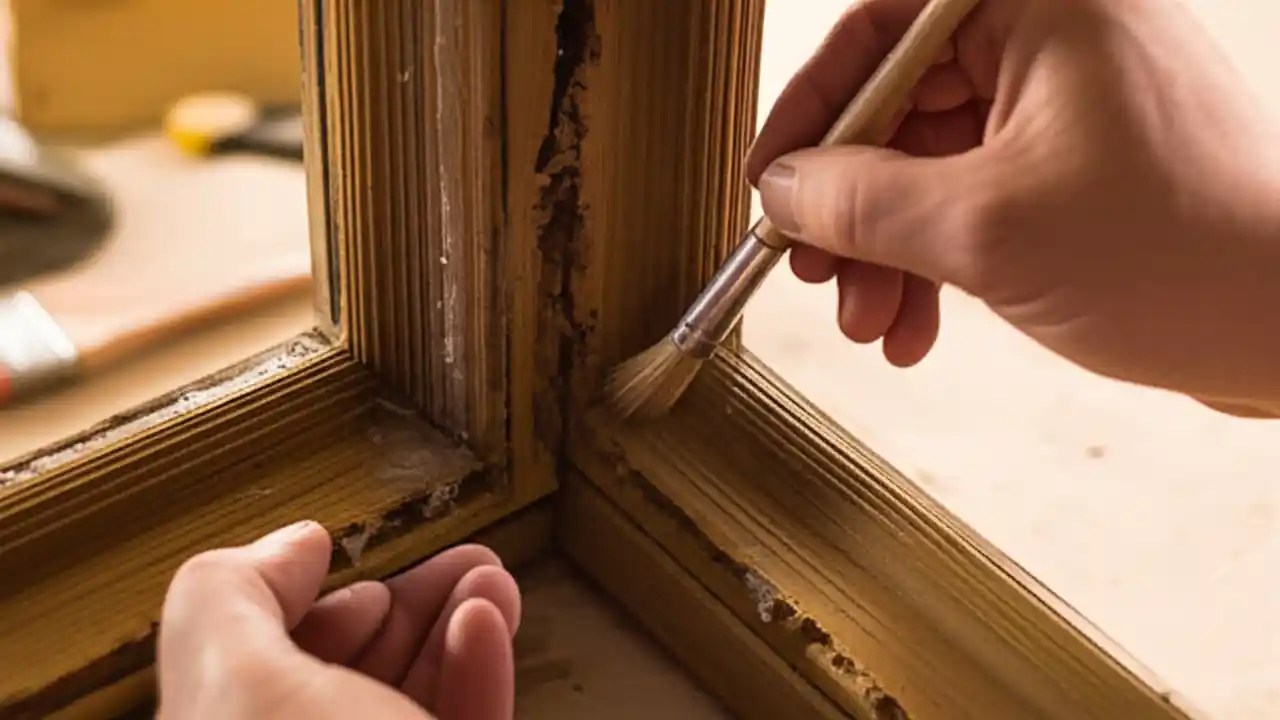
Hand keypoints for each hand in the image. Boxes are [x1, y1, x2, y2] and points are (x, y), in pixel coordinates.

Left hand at [156, 521, 519, 719]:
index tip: (333, 558)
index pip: (249, 670)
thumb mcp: (240, 684)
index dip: (290, 606)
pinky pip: (467, 719)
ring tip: (486, 572)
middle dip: (400, 599)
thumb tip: (294, 543)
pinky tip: (490, 620)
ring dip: (454, 620)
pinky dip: (484, 666)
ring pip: (416, 696)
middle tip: (447, 555)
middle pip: (348, 677)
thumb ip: (230, 600)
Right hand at [748, 0, 1279, 415]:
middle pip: (899, 106)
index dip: (810, 111)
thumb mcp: (984, 229)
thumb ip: (861, 201)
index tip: (770, 186)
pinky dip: (936, 261)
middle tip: (815, 276)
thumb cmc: (1174, 257)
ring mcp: (1069, 102)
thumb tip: (782, 190)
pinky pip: (975, 196)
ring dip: (887, 251)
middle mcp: (1055, 35)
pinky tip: (917, 328)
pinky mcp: (1080, 164)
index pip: (878, 30)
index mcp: (1041, 3)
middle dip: (851, 208)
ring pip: (931, 163)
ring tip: (872, 326)